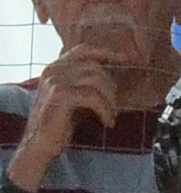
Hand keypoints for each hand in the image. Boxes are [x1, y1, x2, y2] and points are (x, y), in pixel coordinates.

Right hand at [12, 46, 119, 179]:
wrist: (42, 142)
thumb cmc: (62, 122)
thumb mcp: (76, 98)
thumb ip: (87, 84)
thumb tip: (114, 78)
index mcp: (56, 67)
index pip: (82, 50)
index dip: (105, 52)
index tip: (125, 58)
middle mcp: (53, 70)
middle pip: (95, 68)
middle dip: (110, 88)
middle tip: (114, 108)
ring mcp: (55, 81)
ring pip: (96, 81)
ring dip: (110, 101)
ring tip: (111, 116)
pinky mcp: (59, 95)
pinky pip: (93, 97)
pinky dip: (105, 111)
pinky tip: (107, 122)